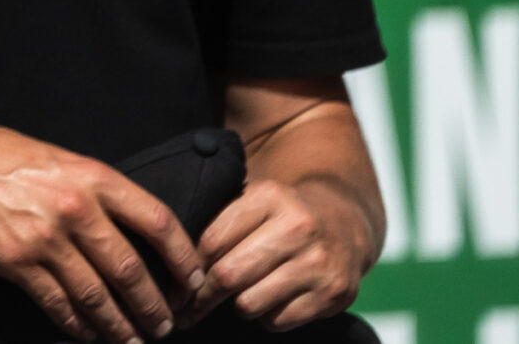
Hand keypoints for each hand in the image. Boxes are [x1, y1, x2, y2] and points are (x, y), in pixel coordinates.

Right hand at [0, 115, 208, 342]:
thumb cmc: (6, 158)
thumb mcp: (64, 160)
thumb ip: (101, 194)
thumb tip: (140, 238)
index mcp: (93, 177)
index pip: (158, 222)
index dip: (184, 259)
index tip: (195, 283)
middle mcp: (74, 208)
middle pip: (130, 269)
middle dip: (154, 306)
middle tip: (166, 326)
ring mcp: (44, 238)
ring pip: (97, 295)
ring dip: (121, 325)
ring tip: (134, 340)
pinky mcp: (17, 262)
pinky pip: (59, 304)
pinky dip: (79, 325)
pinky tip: (90, 334)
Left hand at [193, 176, 374, 330]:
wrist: (345, 223)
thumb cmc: (282, 215)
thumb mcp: (253, 202)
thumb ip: (219, 222)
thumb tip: (173, 261)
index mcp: (269, 197)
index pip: (211, 241)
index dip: (188, 266)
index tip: (175, 281)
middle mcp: (297, 227)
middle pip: (228, 275)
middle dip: (203, 296)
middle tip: (188, 306)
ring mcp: (318, 262)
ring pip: (250, 303)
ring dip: (238, 305)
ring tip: (238, 295)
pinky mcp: (333, 293)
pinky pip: (278, 320)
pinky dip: (267, 316)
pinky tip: (271, 299)